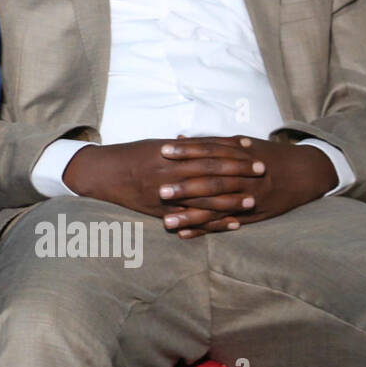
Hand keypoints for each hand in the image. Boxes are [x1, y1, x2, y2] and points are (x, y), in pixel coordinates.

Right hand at [63, 137, 264, 235]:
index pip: (207, 152)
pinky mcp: (162, 212)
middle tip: (262, 172)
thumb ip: (185, 146)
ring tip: (253, 201)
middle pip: (210, 174)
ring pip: (204, 199)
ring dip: (231, 200)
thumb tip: (210, 142)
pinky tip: (232, 224)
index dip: (232, 152)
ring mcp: (165, 195)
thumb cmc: (131, 156)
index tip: (253, 151)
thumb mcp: (157, 144)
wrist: (103, 173)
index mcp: (170, 154)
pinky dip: (214, 223)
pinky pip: (192, 219)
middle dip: (238, 173)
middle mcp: (169, 173)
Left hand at [159, 137, 335, 234]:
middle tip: (160, 191)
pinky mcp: (252, 215)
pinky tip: (185, 234)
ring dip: (191, 216)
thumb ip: (210, 143)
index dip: (187, 151)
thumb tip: (179, 137)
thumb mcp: (242, 143)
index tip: (163, 151)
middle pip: (212, 182)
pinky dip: (205, 230)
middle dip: (186, 187)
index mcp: (240, 155)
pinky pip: (226, 224)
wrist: (305, 172)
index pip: (210, 151)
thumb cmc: (266, 155)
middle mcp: (245, 177)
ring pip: (217, 208)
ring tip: (166, 221)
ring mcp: (250, 198)